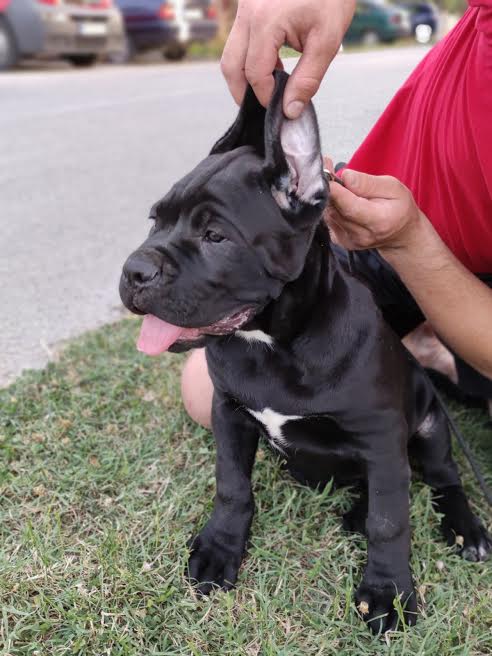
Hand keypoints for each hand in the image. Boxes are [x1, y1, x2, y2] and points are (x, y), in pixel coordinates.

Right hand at [221, 0, 355, 118]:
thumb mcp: (326, 39)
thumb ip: (308, 78)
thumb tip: (291, 110)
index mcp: (265, 21)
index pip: (254, 74)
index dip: (265, 97)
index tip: (280, 108)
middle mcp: (247, 13)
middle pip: (231, 66)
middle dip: (243, 93)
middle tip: (264, 107)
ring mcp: (244, 6)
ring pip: (230, 54)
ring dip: (244, 76)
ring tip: (270, 87)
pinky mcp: (248, 5)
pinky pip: (239, 40)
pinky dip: (249, 59)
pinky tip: (272, 66)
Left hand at [323, 157, 423, 255]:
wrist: (400, 234)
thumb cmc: (398, 208)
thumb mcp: (393, 187)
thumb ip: (368, 183)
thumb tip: (345, 177)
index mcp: (378, 221)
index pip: (349, 206)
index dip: (334, 190)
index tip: (326, 173)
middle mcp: (361, 235)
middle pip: (335, 209)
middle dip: (329, 187)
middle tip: (328, 168)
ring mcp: (348, 240)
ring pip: (329, 213)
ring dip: (329, 196)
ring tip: (337, 182)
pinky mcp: (340, 240)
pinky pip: (328, 220)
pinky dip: (331, 206)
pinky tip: (340, 198)